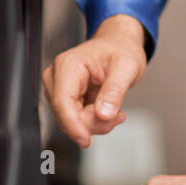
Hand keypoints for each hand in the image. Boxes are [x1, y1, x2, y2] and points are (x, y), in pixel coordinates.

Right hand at [42, 14, 145, 147]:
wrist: (120, 44)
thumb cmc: (121, 49)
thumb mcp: (127, 67)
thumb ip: (115, 91)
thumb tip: (103, 114)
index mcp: (68, 65)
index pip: (62, 102)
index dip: (73, 125)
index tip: (85, 140)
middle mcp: (57, 76)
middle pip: (65, 115)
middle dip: (92, 123)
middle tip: (117, 116)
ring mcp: (59, 87)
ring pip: (70, 120)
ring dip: (94, 122)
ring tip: (115, 110)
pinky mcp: (65, 97)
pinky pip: (75, 119)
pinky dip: (93, 120)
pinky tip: (108, 110)